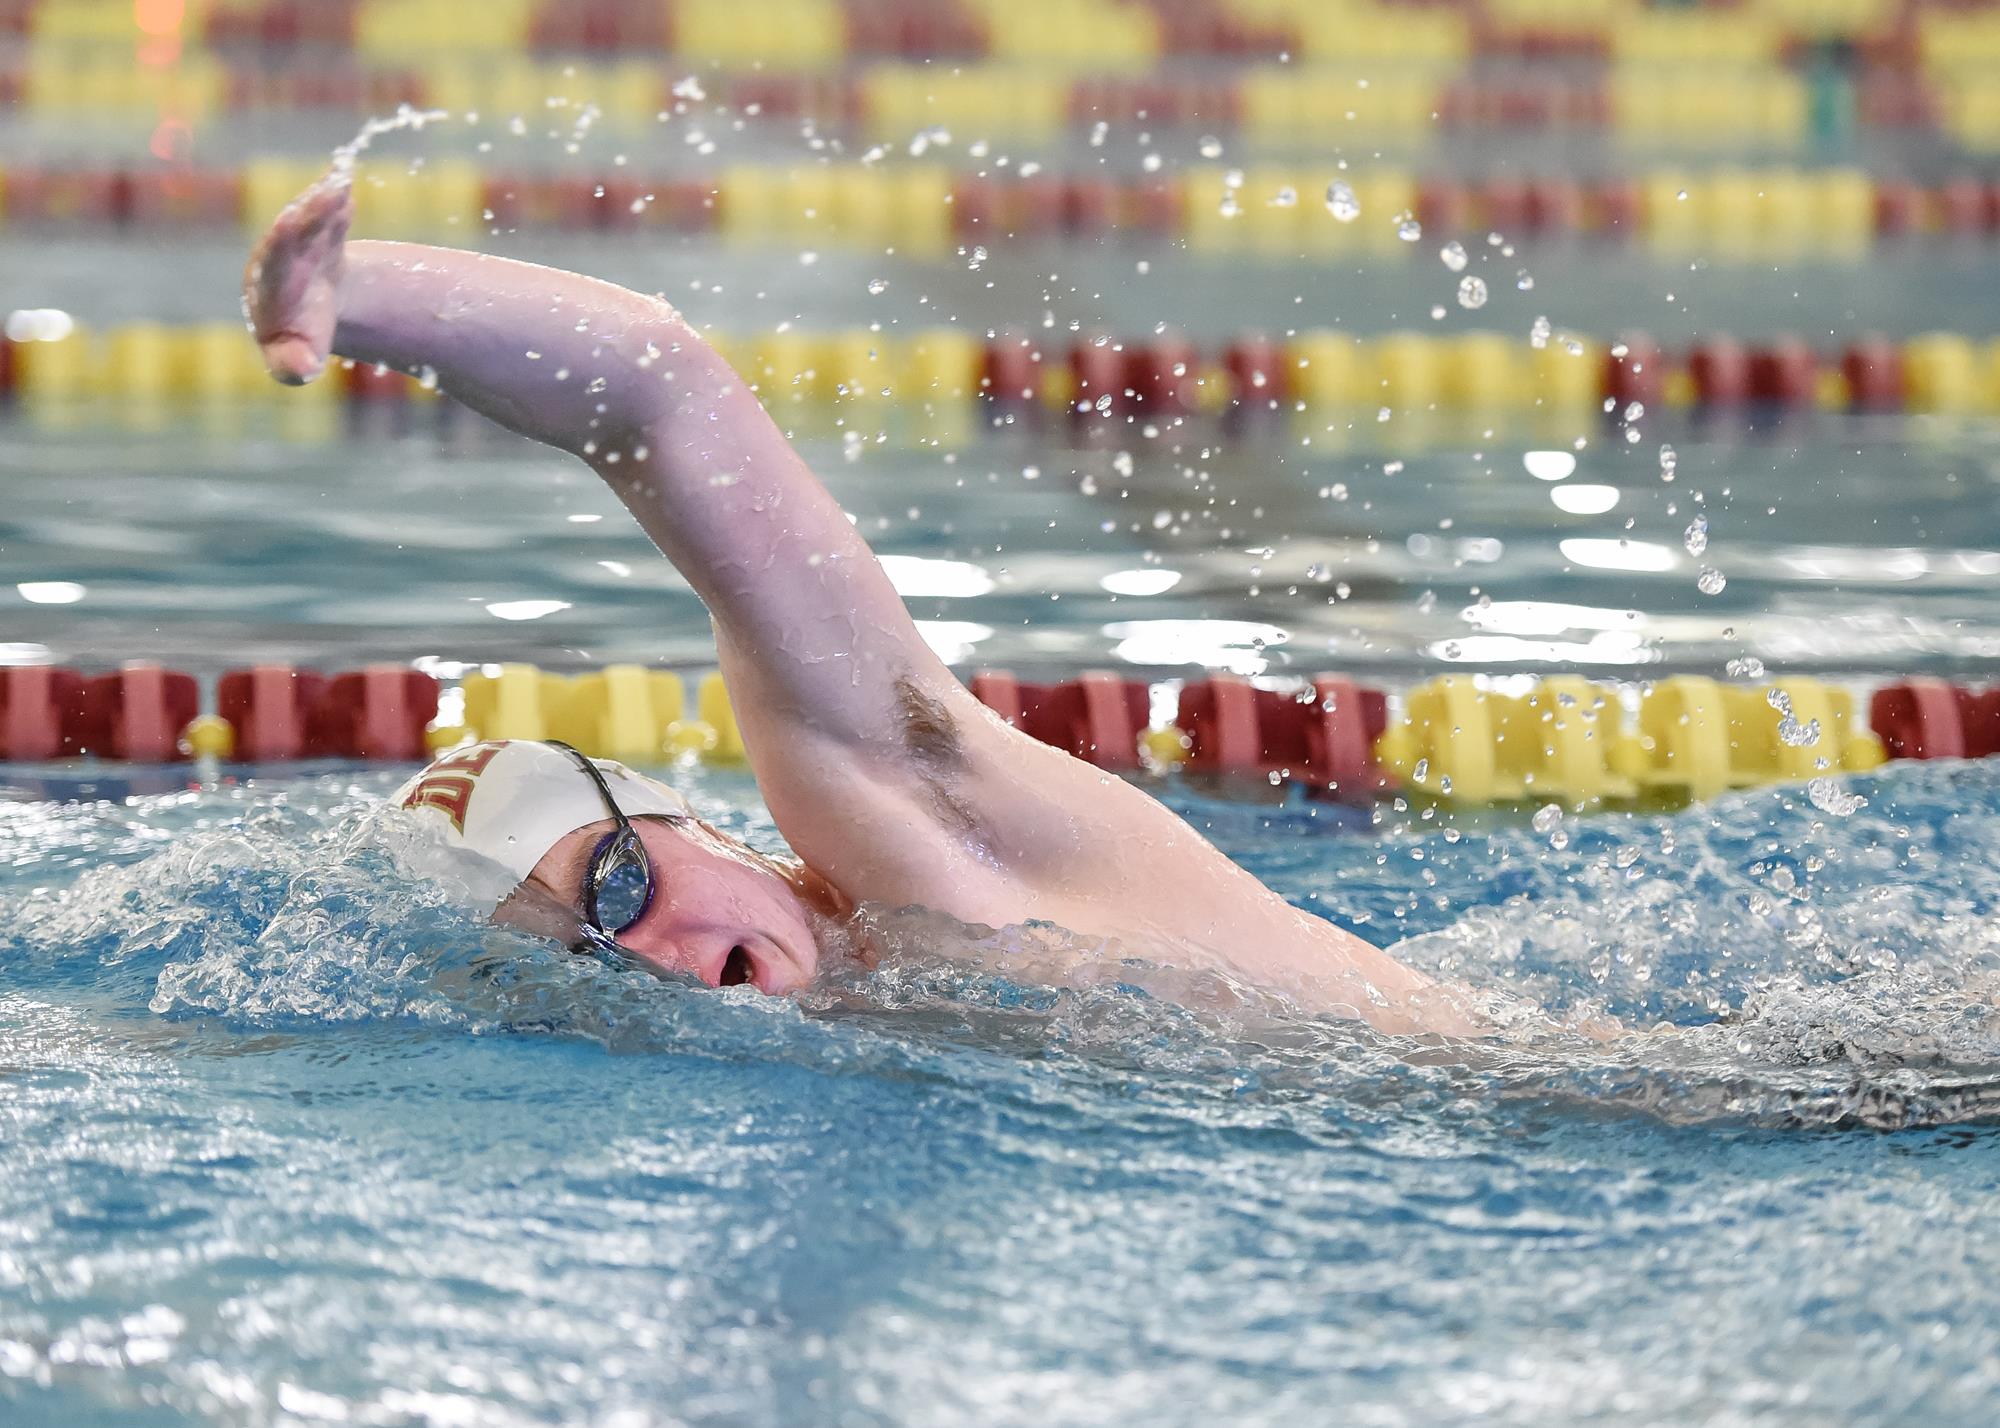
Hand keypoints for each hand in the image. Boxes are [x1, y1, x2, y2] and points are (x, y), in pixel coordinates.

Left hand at [242, 172, 350, 384]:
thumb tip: (302, 368)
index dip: (282, 244)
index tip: (289, 223)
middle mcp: (279, 254)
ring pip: (312, 215)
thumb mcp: (293, 360)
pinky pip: (331, 210)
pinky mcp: (323, 228)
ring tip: (339, 181)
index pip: (274, 264)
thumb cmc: (297, 340)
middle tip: (325, 196)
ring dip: (324, 198)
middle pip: (292, 231)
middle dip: (308, 214)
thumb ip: (291, 366)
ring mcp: (302, 238)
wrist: (310, 309)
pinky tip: (345, 173)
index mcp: (268, 286)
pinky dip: (338, 195)